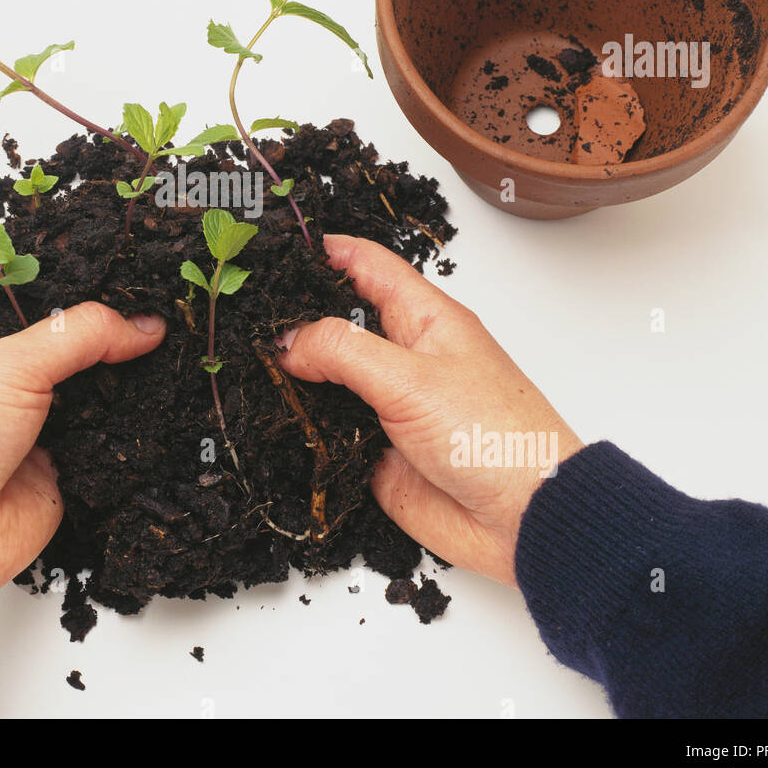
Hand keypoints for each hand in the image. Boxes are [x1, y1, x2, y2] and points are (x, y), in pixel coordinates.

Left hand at [0, 295, 165, 604]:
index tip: (123, 266)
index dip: (73, 275)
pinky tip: (162, 391)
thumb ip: (82, 334)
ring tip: (171, 340)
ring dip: (125, 368)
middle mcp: (2, 369)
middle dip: (109, 323)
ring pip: (92, 379)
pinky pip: (105, 425)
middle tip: (158, 303)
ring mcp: (33, 413)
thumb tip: (144, 326)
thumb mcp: (12, 363)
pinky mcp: (60, 454)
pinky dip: (130, 414)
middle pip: (68, 332)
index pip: (29, 287)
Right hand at [278, 235, 581, 586]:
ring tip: (244, 363)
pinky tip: (271, 420)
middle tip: (246, 313)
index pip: (366, 265)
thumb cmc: (498, 437)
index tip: (276, 248)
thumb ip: (343, 350)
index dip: (324, 251)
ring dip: (292, 376)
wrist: (524, 520)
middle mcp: (405, 357)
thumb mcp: (412, 378)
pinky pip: (327, 430)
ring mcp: (389, 405)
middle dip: (295, 315)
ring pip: (326, 378)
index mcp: (424, 319)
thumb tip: (289, 339)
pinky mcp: (376, 451)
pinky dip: (300, 427)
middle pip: (338, 321)